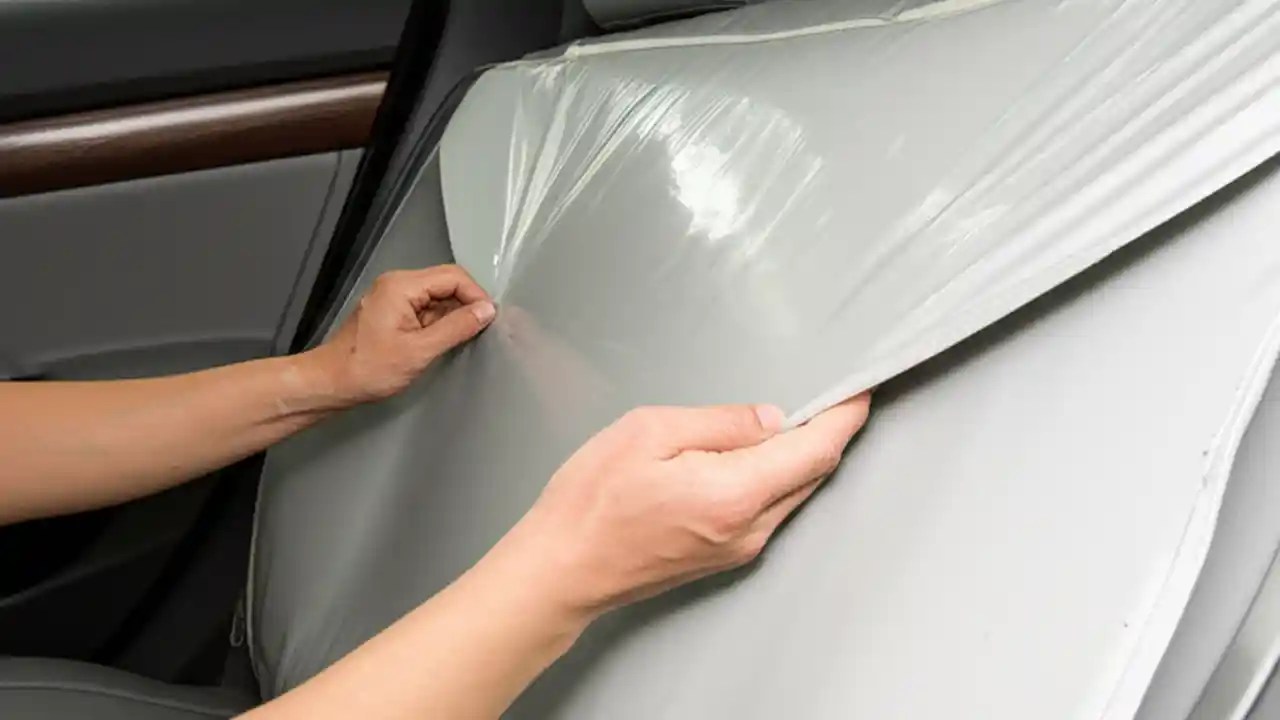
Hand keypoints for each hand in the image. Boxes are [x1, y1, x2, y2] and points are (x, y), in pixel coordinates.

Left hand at [298, 265, 494, 406]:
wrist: (332, 382)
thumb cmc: (370, 368)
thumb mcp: (419, 351)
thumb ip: (456, 327)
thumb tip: (487, 310)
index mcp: (401, 285)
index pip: (453, 276)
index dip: (476, 295)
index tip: (489, 321)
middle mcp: (397, 283)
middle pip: (445, 283)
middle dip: (466, 305)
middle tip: (480, 332)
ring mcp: (393, 296)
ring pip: (437, 297)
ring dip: (453, 315)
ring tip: (463, 340)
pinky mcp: (392, 310)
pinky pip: (425, 308)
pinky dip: (439, 322)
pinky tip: (443, 341)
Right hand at [508, 395, 871, 616]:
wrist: (561, 569)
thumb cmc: (591, 503)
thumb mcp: (649, 433)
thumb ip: (720, 423)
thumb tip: (771, 419)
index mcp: (734, 494)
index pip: (816, 451)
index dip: (845, 416)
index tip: (860, 389)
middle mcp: (748, 529)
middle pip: (813, 473)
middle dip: (828, 431)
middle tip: (828, 393)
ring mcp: (740, 549)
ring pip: (794, 493)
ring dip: (802, 456)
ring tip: (788, 419)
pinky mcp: (726, 557)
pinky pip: (770, 510)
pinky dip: (777, 478)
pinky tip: (755, 455)